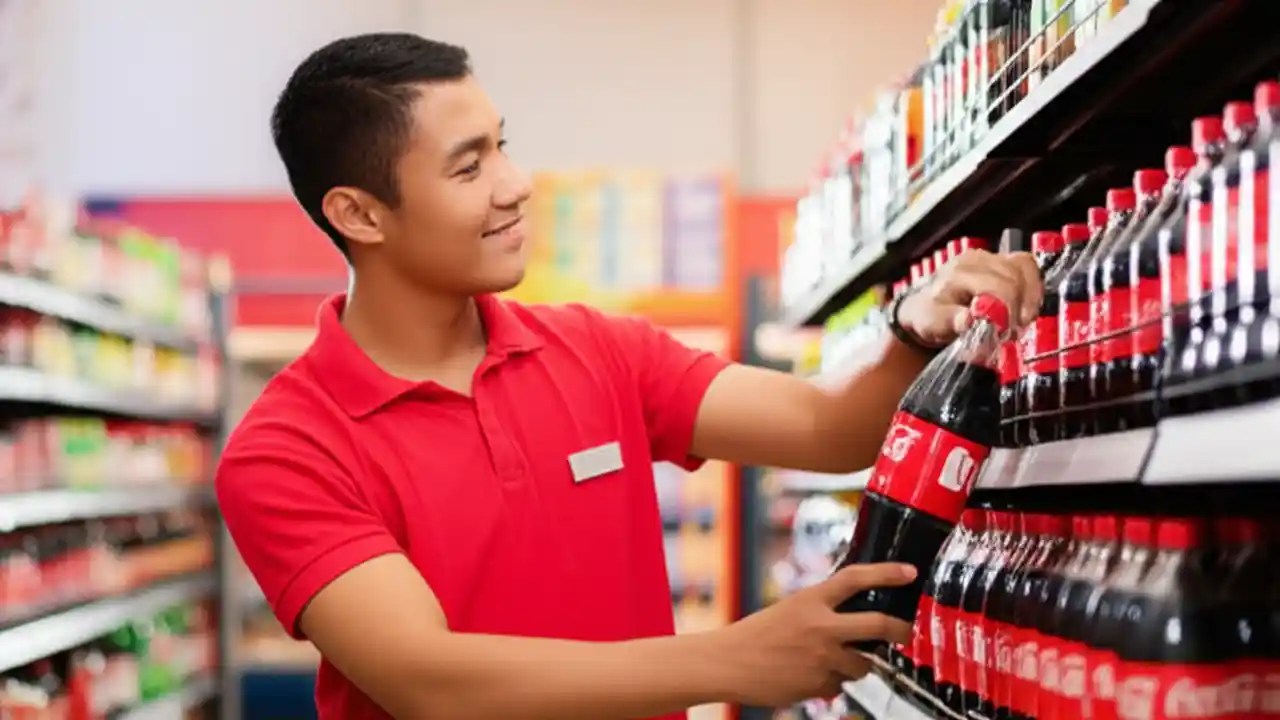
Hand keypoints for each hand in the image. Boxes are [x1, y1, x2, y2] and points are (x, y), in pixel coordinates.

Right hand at [710, 563, 915, 707]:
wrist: (727, 663)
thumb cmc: (755, 636)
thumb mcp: (790, 609)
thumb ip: (821, 610)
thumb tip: (855, 616)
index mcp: (811, 600)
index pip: (857, 577)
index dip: (887, 573)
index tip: (909, 572)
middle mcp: (821, 626)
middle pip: (878, 625)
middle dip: (900, 631)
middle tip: (905, 632)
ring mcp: (822, 657)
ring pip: (862, 664)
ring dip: (856, 665)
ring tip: (830, 661)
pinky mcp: (819, 684)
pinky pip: (839, 686)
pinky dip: (830, 683)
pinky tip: (808, 675)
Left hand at [898, 249, 1043, 346]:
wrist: (926, 308)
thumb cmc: (929, 315)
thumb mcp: (932, 323)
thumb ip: (951, 321)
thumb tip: (969, 320)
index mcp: (958, 272)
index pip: (996, 285)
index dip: (1006, 310)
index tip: (1003, 331)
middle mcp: (976, 260)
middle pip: (1014, 276)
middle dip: (1017, 308)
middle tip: (1011, 332)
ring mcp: (991, 258)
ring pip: (1025, 270)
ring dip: (1028, 299)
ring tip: (1018, 322)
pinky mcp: (1003, 261)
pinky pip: (1028, 268)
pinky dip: (1032, 290)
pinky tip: (1024, 309)